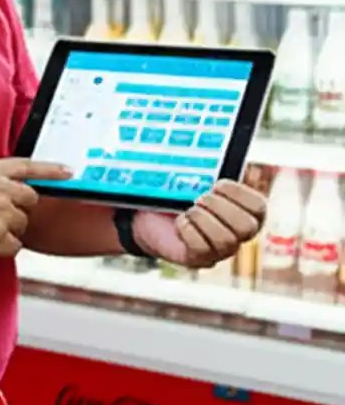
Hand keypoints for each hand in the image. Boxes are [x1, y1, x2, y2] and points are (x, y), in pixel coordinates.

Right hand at [0, 158, 71, 273]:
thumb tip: (1, 194)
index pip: (28, 166)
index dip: (51, 169)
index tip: (68, 172)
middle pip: (30, 199)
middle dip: (18, 210)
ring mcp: (1, 215)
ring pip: (21, 226)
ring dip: (5, 232)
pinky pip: (13, 246)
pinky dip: (0, 249)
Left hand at [132, 180, 266, 268]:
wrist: (146, 214)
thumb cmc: (175, 193)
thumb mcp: (193, 178)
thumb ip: (208, 170)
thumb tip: (208, 144)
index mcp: (243, 211)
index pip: (258, 207)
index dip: (238, 194)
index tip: (216, 183)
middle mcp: (237, 235)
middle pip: (247, 228)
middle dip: (220, 208)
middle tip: (199, 198)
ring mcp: (220, 251)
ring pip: (226, 241)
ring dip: (203, 220)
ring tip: (188, 211)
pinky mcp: (198, 260)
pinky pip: (201, 250)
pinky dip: (188, 231)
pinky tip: (180, 223)